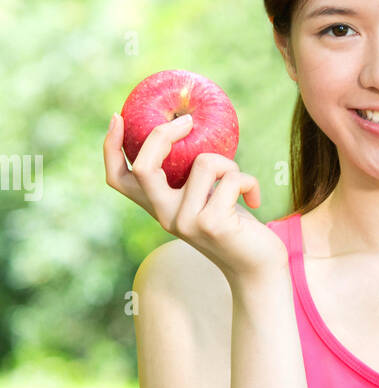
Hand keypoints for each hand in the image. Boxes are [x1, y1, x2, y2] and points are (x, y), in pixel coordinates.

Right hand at [103, 111, 288, 284]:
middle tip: (188, 121)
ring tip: (240, 185)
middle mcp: (165, 216)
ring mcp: (186, 221)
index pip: (118, 178)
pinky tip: (254, 200)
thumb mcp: (207, 199)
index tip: (117, 118)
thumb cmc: (236, 227)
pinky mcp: (211, 223)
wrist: (258, 270)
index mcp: (159, 208)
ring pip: (204, 162)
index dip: (111, 147)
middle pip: (144, 166)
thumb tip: (190, 128)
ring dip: (230, 164)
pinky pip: (231, 178)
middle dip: (164, 134)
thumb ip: (193, 178)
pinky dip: (249, 181)